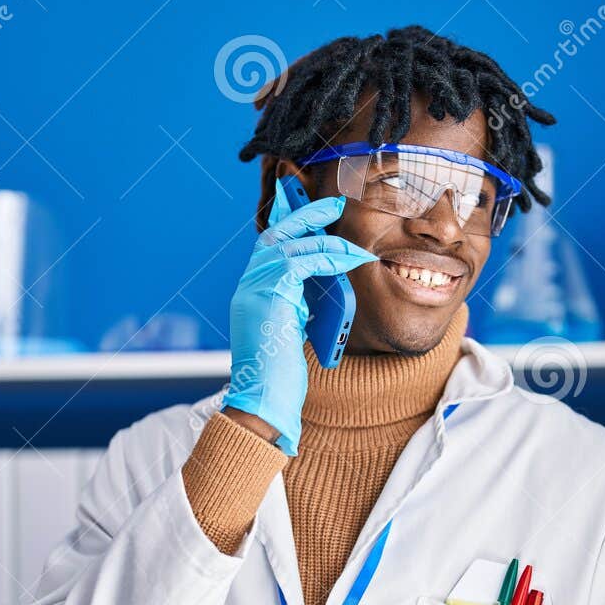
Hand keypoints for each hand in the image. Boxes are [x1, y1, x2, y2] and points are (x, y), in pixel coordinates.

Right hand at [223, 182, 375, 454]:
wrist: (262, 401)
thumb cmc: (278, 377)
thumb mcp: (288, 333)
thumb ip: (296, 307)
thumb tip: (322, 287)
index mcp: (251, 293)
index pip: (269, 248)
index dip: (290, 226)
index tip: (313, 212)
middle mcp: (248, 286)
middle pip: (275, 234)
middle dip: (305, 214)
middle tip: (334, 203)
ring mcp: (254, 288)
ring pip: (292, 244)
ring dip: (328, 241)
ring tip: (356, 247)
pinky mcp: (270, 295)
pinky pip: (302, 262)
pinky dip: (328, 258)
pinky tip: (349, 261)